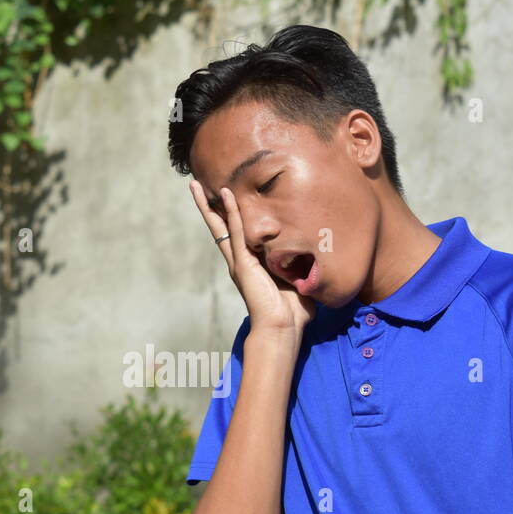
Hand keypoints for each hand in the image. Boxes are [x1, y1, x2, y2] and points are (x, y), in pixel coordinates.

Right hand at [189, 180, 316, 332]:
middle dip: (207, 206)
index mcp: (251, 263)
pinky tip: (224, 193)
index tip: (224, 195)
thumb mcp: (298, 280)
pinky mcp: (243, 263)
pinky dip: (231, 211)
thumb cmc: (293, 312)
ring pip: (220, 225)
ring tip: (194, 184)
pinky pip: (235, 231)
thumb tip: (318, 254)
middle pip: (219, 226)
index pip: (236, 233)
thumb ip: (300, 265)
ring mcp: (239, 261)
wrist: (282, 329)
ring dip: (208, 203)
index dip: (229, 214)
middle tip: (194, 185)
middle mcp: (240, 260)